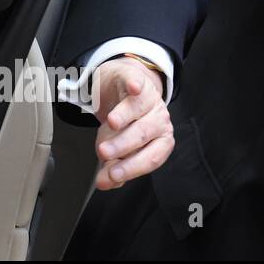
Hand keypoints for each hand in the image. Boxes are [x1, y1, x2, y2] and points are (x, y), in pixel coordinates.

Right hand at [90, 57, 174, 191]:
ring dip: (126, 116)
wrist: (123, 92)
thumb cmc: (125, 125)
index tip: (113, 175)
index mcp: (159, 140)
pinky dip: (135, 84)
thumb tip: (105, 182)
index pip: (152, 157)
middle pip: (145, 133)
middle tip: (104, 152)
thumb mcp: (119, 150)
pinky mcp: (136, 80)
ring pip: (140, 109)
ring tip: (112, 124)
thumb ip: (113, 167)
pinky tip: (133, 88)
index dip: (133, 167)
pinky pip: (138, 82)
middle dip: (124, 144)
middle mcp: (158, 120)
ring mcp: (149, 98)